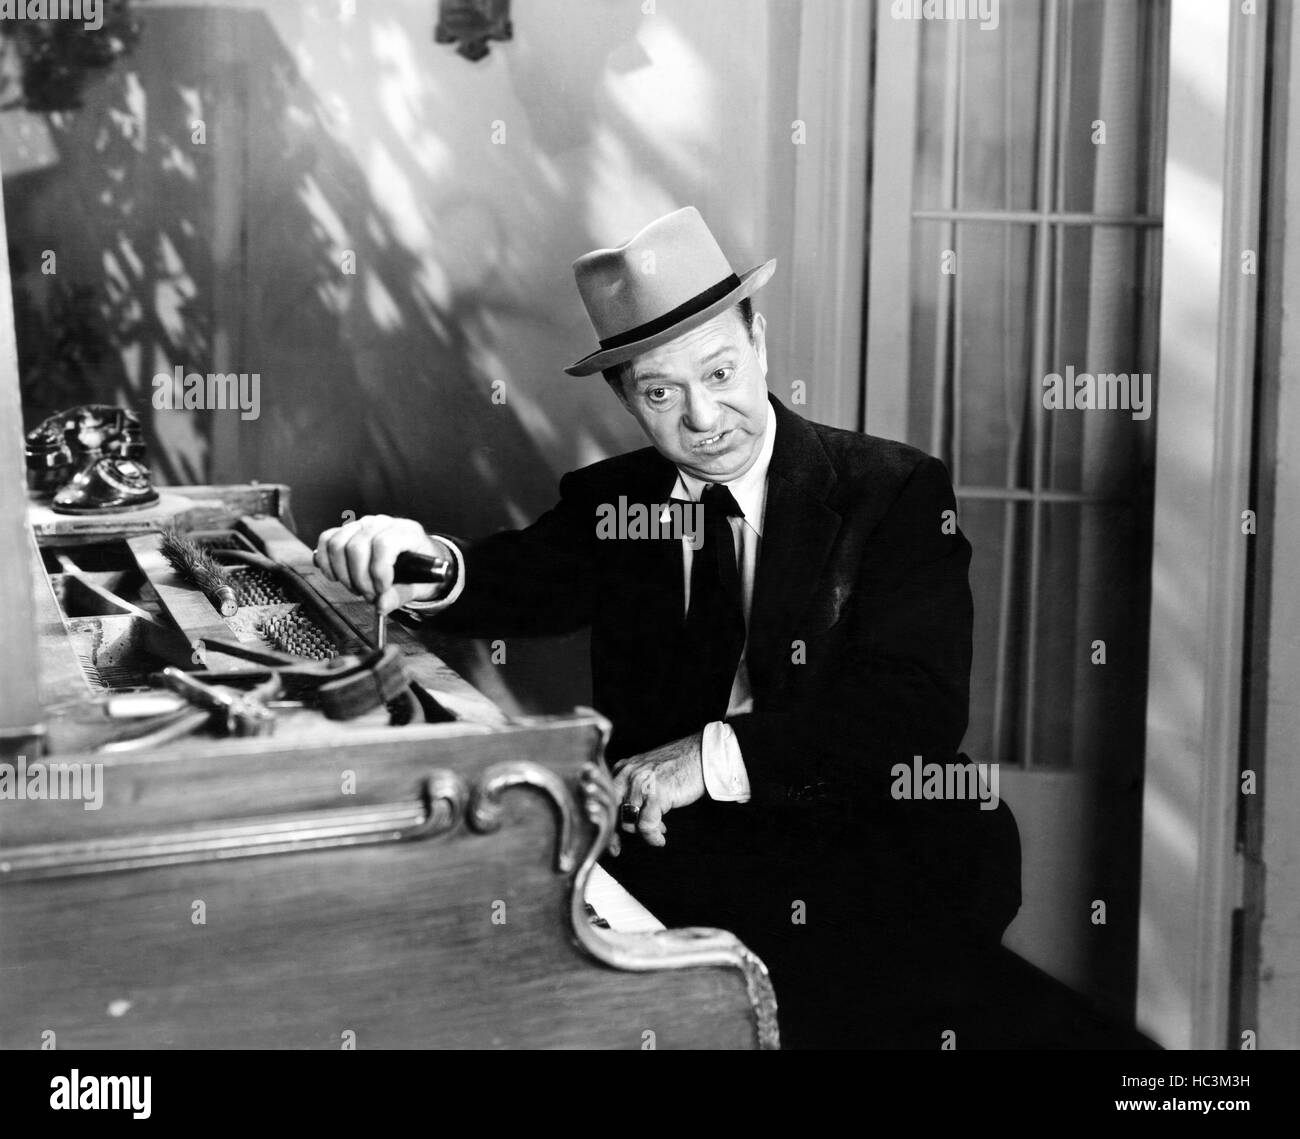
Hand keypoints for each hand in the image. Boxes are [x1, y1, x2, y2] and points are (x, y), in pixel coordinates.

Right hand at [314, 514, 449, 614]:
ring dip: (343, 573)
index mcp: (407, 532)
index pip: (384, 544)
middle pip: (357, 546)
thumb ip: (400, 596)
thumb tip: (381, 605)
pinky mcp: (348, 530)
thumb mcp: (419, 586)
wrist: (418, 559)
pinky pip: (327, 539)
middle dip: (359, 578)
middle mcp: (383, 524)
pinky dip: (327, 561)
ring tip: (356, 587)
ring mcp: (364, 524)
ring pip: (339, 544)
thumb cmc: (419, 569)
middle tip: (368, 595)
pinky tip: (337, 576)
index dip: (378, 571)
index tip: (381, 590)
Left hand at [610, 732, 705, 848]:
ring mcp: (641, 783)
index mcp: (623, 768)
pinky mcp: (656, 794)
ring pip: (629, 821)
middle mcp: (628, 774)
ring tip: (657, 831)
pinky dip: (653, 837)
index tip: (610, 840)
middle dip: (615, 833)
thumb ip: (633, 788)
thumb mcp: (647, 771)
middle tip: (619, 848)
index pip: (605, 800)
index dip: (606, 823)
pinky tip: (660, 838)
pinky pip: (647, 825)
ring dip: (643, 832)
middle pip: (612, 812)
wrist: (702, 755)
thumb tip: (629, 818)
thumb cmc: (679, 765)